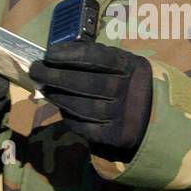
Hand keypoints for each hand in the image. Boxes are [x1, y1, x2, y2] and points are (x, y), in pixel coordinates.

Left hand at [29, 40, 152, 159]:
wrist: (154, 117)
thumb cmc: (128, 84)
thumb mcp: (122, 64)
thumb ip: (96, 58)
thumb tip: (56, 55)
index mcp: (132, 67)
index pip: (98, 58)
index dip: (70, 55)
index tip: (49, 54)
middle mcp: (130, 91)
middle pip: (87, 83)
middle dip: (55, 76)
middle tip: (36, 70)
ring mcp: (124, 116)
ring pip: (83, 107)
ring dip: (58, 97)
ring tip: (46, 89)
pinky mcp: (117, 136)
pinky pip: (85, 128)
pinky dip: (70, 118)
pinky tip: (62, 109)